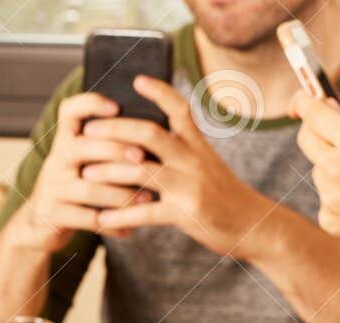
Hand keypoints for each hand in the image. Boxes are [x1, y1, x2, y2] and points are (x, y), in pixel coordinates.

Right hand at [17, 91, 157, 251]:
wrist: (37, 227)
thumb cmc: (72, 189)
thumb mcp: (78, 163)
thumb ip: (102, 148)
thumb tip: (151, 134)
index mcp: (65, 142)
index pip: (70, 111)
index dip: (91, 103)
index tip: (117, 107)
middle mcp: (56, 161)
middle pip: (86, 146)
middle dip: (118, 150)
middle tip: (144, 159)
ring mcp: (52, 188)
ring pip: (91, 188)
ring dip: (123, 194)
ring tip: (147, 200)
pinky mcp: (52, 215)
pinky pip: (88, 219)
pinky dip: (112, 224)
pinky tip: (130, 228)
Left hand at [85, 76, 278, 259]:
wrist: (254, 225)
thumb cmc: (223, 195)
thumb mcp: (207, 164)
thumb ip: (181, 151)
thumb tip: (145, 141)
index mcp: (197, 145)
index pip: (179, 108)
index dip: (159, 91)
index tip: (137, 79)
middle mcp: (193, 159)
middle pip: (150, 134)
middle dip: (115, 129)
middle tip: (88, 130)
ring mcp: (189, 185)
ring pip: (142, 170)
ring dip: (109, 171)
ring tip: (85, 174)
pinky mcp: (186, 214)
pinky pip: (146, 213)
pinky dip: (121, 215)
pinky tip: (101, 219)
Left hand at [294, 67, 339, 214]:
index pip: (314, 113)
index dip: (305, 101)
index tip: (304, 97)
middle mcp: (335, 168)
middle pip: (306, 139)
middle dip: (316, 129)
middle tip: (332, 128)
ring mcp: (329, 196)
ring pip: (318, 169)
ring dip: (334, 164)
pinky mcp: (328, 219)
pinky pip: (325, 196)